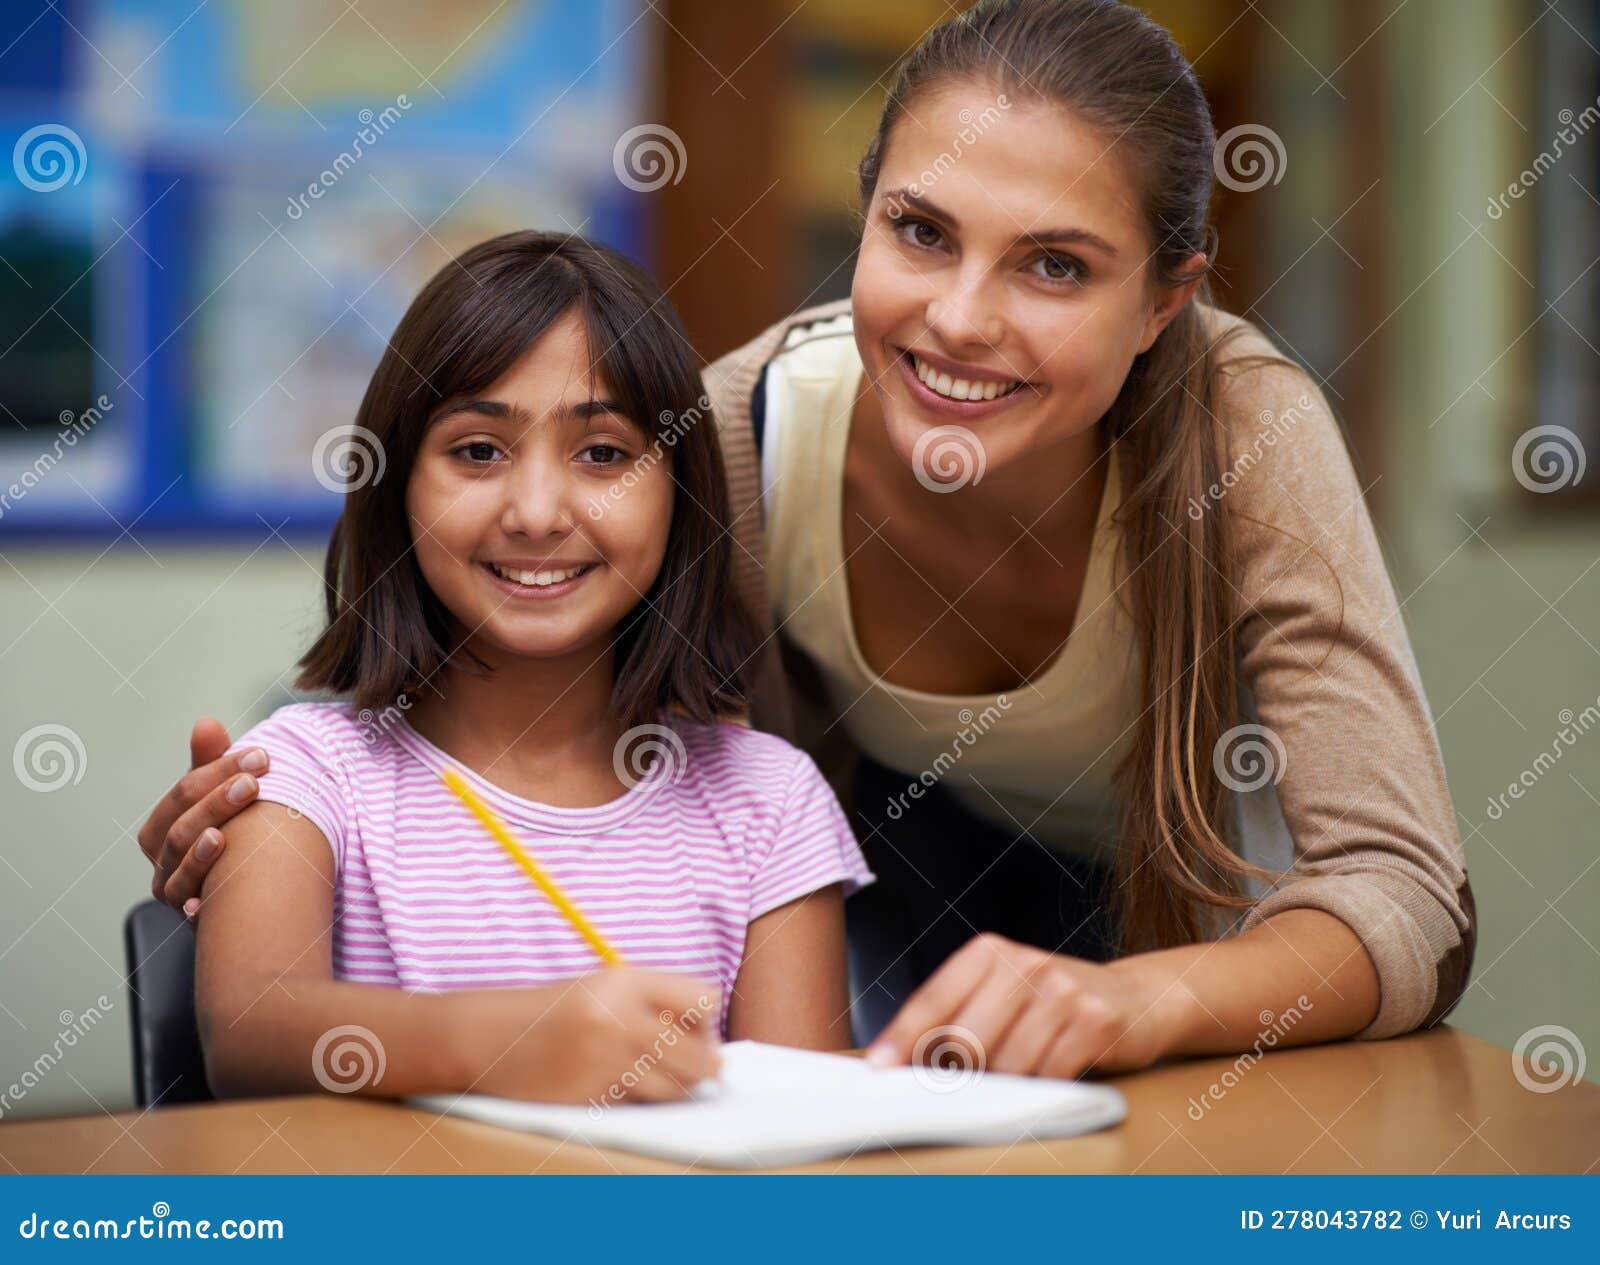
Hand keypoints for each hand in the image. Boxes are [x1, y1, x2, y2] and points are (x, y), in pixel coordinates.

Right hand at [137, 717, 267, 917]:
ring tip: (224, 835)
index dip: (219, 771)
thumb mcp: (222, 794)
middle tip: (254, 782)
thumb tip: (206, 723)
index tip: (260, 756)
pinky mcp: (195, 920)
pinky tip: (205, 902)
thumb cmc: (231, 830)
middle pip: (180, 830)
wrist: (244, 889)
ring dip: (202, 853)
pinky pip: (191, 915)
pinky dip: (197, 908)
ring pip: (181, 870)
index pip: (183, 793)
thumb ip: (213, 763)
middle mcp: (163, 863)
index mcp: (162, 828)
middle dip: (217, 803)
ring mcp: (177, 893)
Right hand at [468, 969, 722, 1104]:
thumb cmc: (554, 1012)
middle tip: (694, 1065)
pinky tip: (619, 1087)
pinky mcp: (593, 1098)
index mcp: (626, 980)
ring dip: (675, 1087)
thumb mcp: (604, 988)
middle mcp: (620, 1019)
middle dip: (704, 1063)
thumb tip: (713, 1039)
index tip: (692, 1027)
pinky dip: (640, 1101)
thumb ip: (656, 1002)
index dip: (706, 1017)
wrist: (488, 1038)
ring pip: (677, 1088)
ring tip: (654, 1076)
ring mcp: (607, 1062)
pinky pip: (641, 1106)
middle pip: (701, 1054)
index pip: (704, 998)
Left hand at [865, 933, 1192, 1078]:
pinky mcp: (1096, 1021)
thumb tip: (899, 1060)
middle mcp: (1025, 965)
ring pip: (1008, 1065)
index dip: (903, 1038)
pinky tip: (1049, 1078)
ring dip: (1006, 1085)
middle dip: (953, 1075)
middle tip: (950, 1094)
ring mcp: (1063, 991)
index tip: (879, 1069)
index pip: (934, 1000)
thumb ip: (960, 1015)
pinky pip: (1050, 1075)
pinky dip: (1043, 1088)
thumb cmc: (1053, 1003)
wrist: (1136, 998)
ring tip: (1017, 1077)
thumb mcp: (1003, 992)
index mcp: (990, 953)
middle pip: (966, 1039)